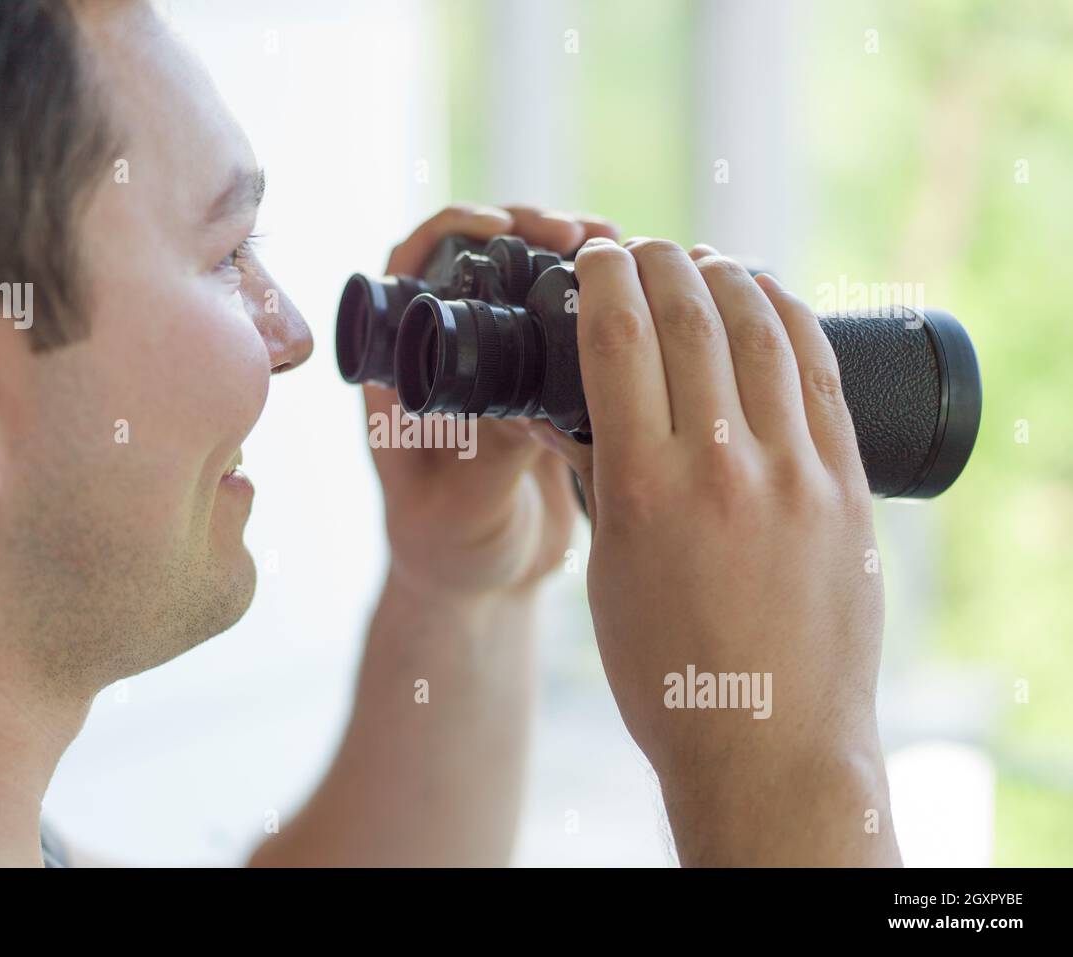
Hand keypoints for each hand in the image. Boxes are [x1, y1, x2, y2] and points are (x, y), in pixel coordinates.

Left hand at [364, 204, 618, 594]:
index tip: (500, 226)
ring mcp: (503, 366)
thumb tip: (531, 401)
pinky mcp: (550, 383)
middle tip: (582, 232)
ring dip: (579, 258)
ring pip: (533, 282)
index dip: (448, 232)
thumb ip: (489, 456)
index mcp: (406, 373)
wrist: (490, 583)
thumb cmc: (450, 551)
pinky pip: (576, 325)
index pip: (409, 269)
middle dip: (531, 229)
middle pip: (481, 258)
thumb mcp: (461, 508)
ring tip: (627, 248)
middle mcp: (450, 356)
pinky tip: (649, 295)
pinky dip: (610, 301)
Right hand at [533, 238, 892, 860]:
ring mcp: (795, 474)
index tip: (596, 256)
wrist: (770, 746)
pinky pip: (821, 377)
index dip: (605, 279)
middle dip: (660, 262)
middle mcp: (722, 468)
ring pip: (763, 332)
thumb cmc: (671, 674)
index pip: (620, 341)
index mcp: (645, 490)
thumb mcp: (609, 575)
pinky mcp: (847, 489)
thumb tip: (583, 412)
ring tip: (703, 260)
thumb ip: (602, 482)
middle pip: (692, 319)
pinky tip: (769, 300)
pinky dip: (791, 321)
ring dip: (727, 277)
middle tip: (642, 248)